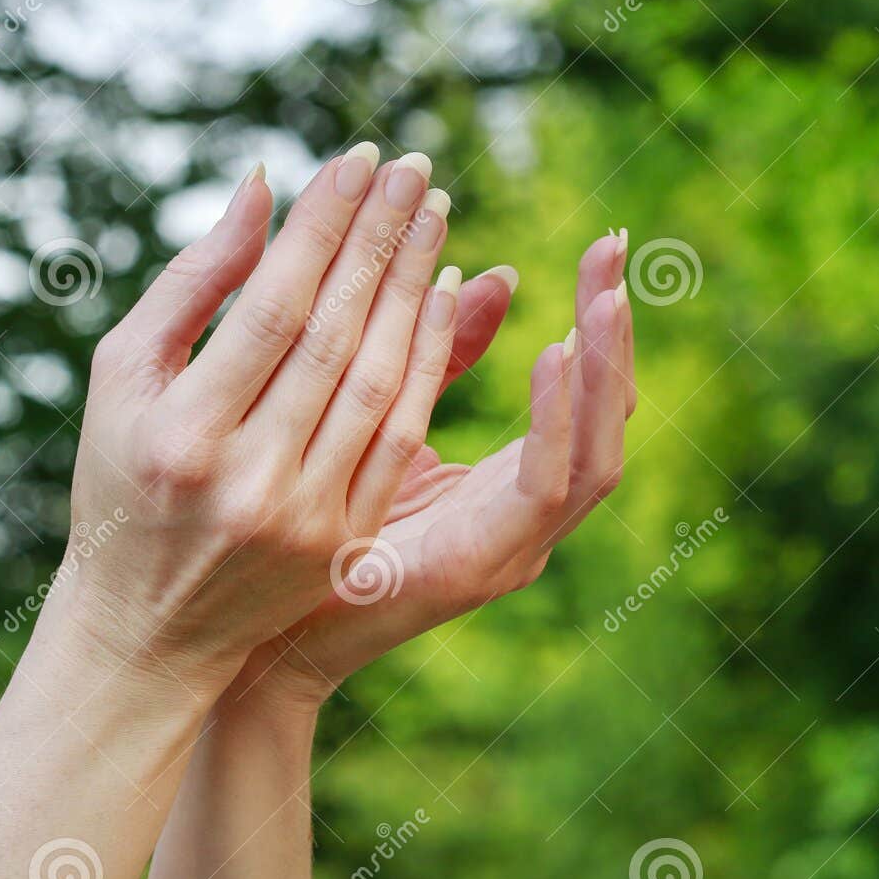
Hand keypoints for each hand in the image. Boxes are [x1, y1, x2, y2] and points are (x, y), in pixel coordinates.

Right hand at [44, 144, 462, 694]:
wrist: (150, 627)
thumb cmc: (123, 482)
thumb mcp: (120, 379)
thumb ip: (188, 283)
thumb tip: (261, 187)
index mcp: (182, 433)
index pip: (271, 306)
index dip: (322, 227)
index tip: (356, 158)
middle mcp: (250, 478)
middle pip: (336, 335)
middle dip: (379, 239)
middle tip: (413, 167)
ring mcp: (308, 517)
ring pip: (380, 379)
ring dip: (413, 286)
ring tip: (432, 214)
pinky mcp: (348, 541)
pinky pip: (403, 433)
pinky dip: (429, 359)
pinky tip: (445, 295)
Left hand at [229, 231, 636, 710]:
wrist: (262, 633)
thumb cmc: (312, 524)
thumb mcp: (385, 419)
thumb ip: (442, 353)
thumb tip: (498, 273)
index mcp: (508, 487)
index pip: (585, 398)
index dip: (601, 323)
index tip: (606, 245)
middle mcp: (524, 521)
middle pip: (606, 421)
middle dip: (616, 334)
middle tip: (616, 248)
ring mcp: (510, 550)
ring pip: (596, 457)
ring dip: (606, 374)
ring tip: (605, 295)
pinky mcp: (478, 566)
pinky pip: (545, 490)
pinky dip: (559, 424)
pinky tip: (554, 354)